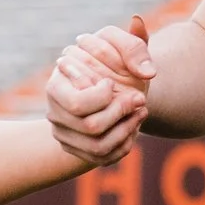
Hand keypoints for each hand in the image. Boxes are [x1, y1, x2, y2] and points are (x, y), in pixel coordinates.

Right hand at [45, 15, 154, 166]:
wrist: (107, 82)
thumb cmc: (111, 60)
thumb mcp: (121, 46)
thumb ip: (134, 46)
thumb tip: (148, 71)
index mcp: (56, 87)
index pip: (78, 104)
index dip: (103, 97)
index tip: (113, 83)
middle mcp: (55, 114)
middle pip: (91, 128)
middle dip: (121, 113)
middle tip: (140, 98)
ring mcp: (65, 135)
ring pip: (98, 147)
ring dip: (127, 130)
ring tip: (141, 111)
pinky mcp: (77, 149)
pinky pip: (103, 158)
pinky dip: (124, 144)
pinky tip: (134, 126)